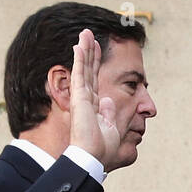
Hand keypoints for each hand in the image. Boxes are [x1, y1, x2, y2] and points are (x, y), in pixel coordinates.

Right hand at [66, 28, 119, 169]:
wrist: (93, 158)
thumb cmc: (103, 150)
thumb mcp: (112, 129)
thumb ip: (110, 114)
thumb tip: (109, 101)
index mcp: (95, 107)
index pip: (95, 80)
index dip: (95, 64)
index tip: (96, 49)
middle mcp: (87, 100)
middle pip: (89, 70)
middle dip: (89, 52)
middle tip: (88, 34)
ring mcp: (82, 98)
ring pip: (84, 68)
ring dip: (84, 50)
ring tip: (85, 32)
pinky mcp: (79, 98)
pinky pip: (80, 74)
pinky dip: (80, 59)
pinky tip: (79, 45)